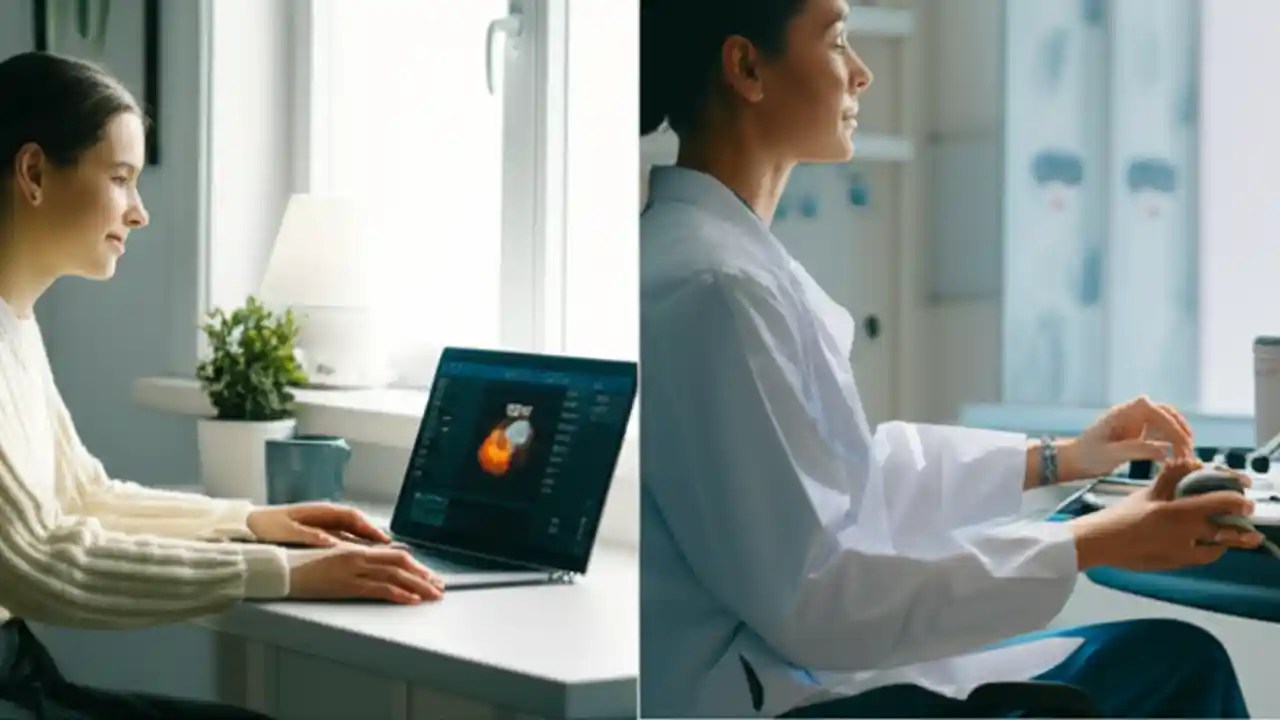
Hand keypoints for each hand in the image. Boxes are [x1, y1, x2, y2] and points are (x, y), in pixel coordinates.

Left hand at [247, 502, 392, 547]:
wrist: (245, 526)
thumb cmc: (266, 527)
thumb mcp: (289, 532)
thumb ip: (312, 536)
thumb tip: (333, 543)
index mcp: (320, 512)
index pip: (353, 517)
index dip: (370, 528)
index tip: (383, 541)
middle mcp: (324, 516)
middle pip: (356, 524)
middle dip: (374, 536)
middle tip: (391, 550)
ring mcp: (320, 524)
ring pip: (349, 532)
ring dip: (365, 543)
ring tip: (379, 555)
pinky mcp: (314, 533)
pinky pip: (339, 539)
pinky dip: (351, 547)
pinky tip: (357, 558)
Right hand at [289, 546, 444, 603]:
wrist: (280, 570)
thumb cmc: (302, 565)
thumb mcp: (333, 558)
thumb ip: (355, 559)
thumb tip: (376, 563)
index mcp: (356, 549)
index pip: (395, 555)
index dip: (416, 565)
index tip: (429, 574)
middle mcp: (358, 557)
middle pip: (400, 564)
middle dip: (423, 576)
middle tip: (439, 586)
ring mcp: (353, 571)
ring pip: (394, 577)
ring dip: (418, 586)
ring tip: (433, 594)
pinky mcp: (346, 586)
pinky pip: (378, 590)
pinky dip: (398, 594)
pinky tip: (411, 599)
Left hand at [1057, 395, 1194, 481]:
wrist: (1074, 461)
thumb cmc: (1087, 456)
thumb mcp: (1111, 455)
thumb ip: (1137, 450)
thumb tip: (1165, 450)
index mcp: (1123, 413)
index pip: (1153, 409)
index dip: (1170, 423)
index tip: (1181, 441)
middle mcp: (1131, 415)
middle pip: (1165, 413)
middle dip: (1179, 429)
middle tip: (1188, 450)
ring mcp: (1135, 423)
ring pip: (1165, 423)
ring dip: (1178, 436)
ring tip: (1185, 455)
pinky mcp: (1137, 435)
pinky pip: (1159, 434)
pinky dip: (1170, 443)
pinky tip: (1175, 458)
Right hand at [1070, 459, 1262, 570]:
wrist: (1102, 543)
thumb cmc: (1121, 515)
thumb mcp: (1148, 492)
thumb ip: (1172, 476)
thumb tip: (1193, 462)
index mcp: (1178, 512)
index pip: (1222, 503)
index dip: (1238, 499)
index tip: (1245, 498)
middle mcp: (1185, 534)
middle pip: (1226, 530)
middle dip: (1240, 525)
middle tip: (1246, 518)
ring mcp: (1182, 552)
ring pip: (1219, 547)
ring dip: (1230, 540)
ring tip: (1237, 535)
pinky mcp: (1176, 564)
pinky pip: (1203, 557)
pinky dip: (1212, 549)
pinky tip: (1210, 544)